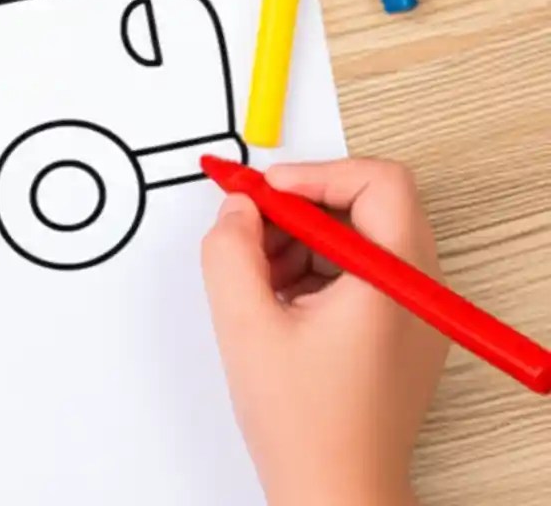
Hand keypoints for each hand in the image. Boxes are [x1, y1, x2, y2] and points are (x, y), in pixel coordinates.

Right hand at [201, 159, 447, 505]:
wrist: (335, 494)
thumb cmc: (304, 426)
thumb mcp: (245, 325)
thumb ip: (229, 251)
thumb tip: (236, 208)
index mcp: (393, 280)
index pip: (376, 182)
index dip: (312, 175)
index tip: (263, 192)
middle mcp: (419, 290)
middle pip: (370, 205)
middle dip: (302, 210)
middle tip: (251, 229)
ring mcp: (414, 312)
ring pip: (361, 238)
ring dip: (303, 243)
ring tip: (258, 282)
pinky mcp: (400, 331)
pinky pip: (361, 273)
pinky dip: (316, 273)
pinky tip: (278, 306)